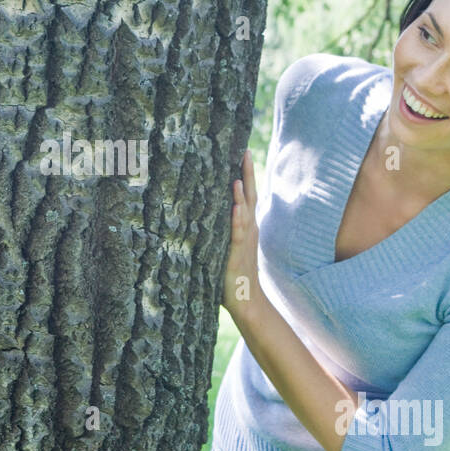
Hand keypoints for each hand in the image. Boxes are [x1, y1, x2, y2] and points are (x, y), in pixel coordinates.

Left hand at [223, 149, 261, 319]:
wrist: (246, 300)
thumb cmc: (233, 275)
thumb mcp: (226, 248)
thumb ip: (219, 232)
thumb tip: (199, 218)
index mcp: (246, 226)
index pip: (247, 195)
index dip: (245, 175)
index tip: (242, 153)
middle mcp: (249, 228)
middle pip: (250, 195)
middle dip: (247, 173)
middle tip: (244, 151)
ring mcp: (245, 239)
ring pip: (245, 210)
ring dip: (241, 193)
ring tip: (237, 175)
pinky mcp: (238, 251)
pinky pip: (239, 232)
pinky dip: (238, 218)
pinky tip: (235, 206)